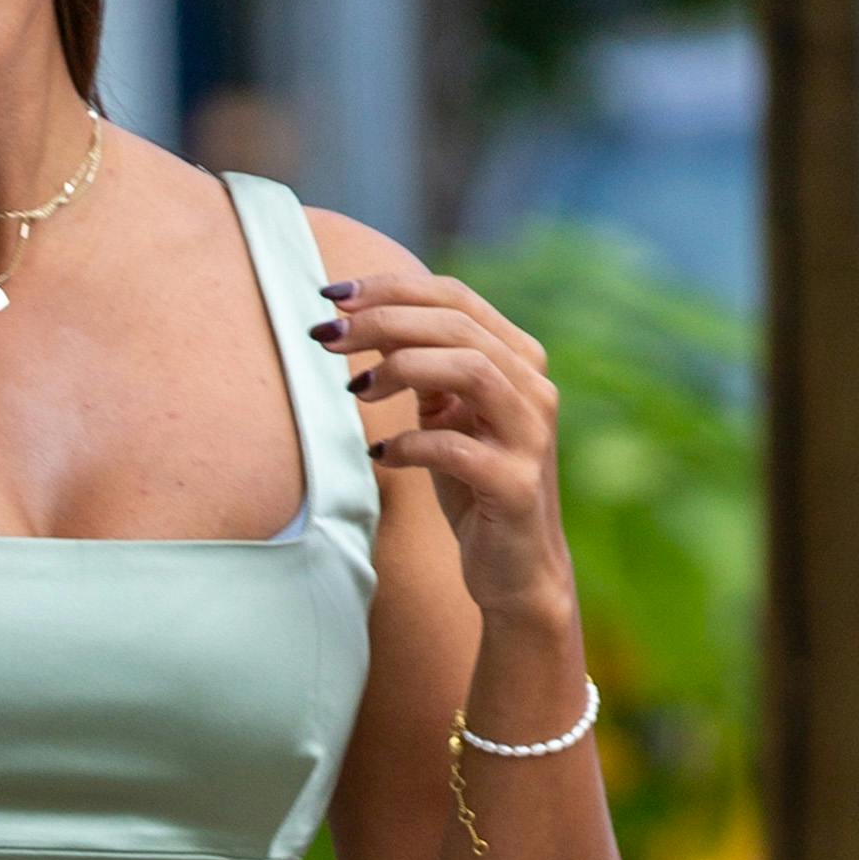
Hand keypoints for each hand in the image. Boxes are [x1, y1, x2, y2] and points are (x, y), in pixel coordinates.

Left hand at [313, 255, 572, 624]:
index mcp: (518, 360)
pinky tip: (379, 454)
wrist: (516, 572)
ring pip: (469, 368)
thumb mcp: (444, 418)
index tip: (331, 295)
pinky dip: (409, 444)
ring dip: (399, 368)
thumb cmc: (472, 488)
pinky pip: (456, 447)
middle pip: (456, 324)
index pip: (455, 297)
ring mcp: (530, 435)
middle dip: (382, 321)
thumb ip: (422, 369)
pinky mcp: (516, 485)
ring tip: (355, 390)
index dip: (391, 287)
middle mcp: (533, 388)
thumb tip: (366, 322)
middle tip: (325, 336)